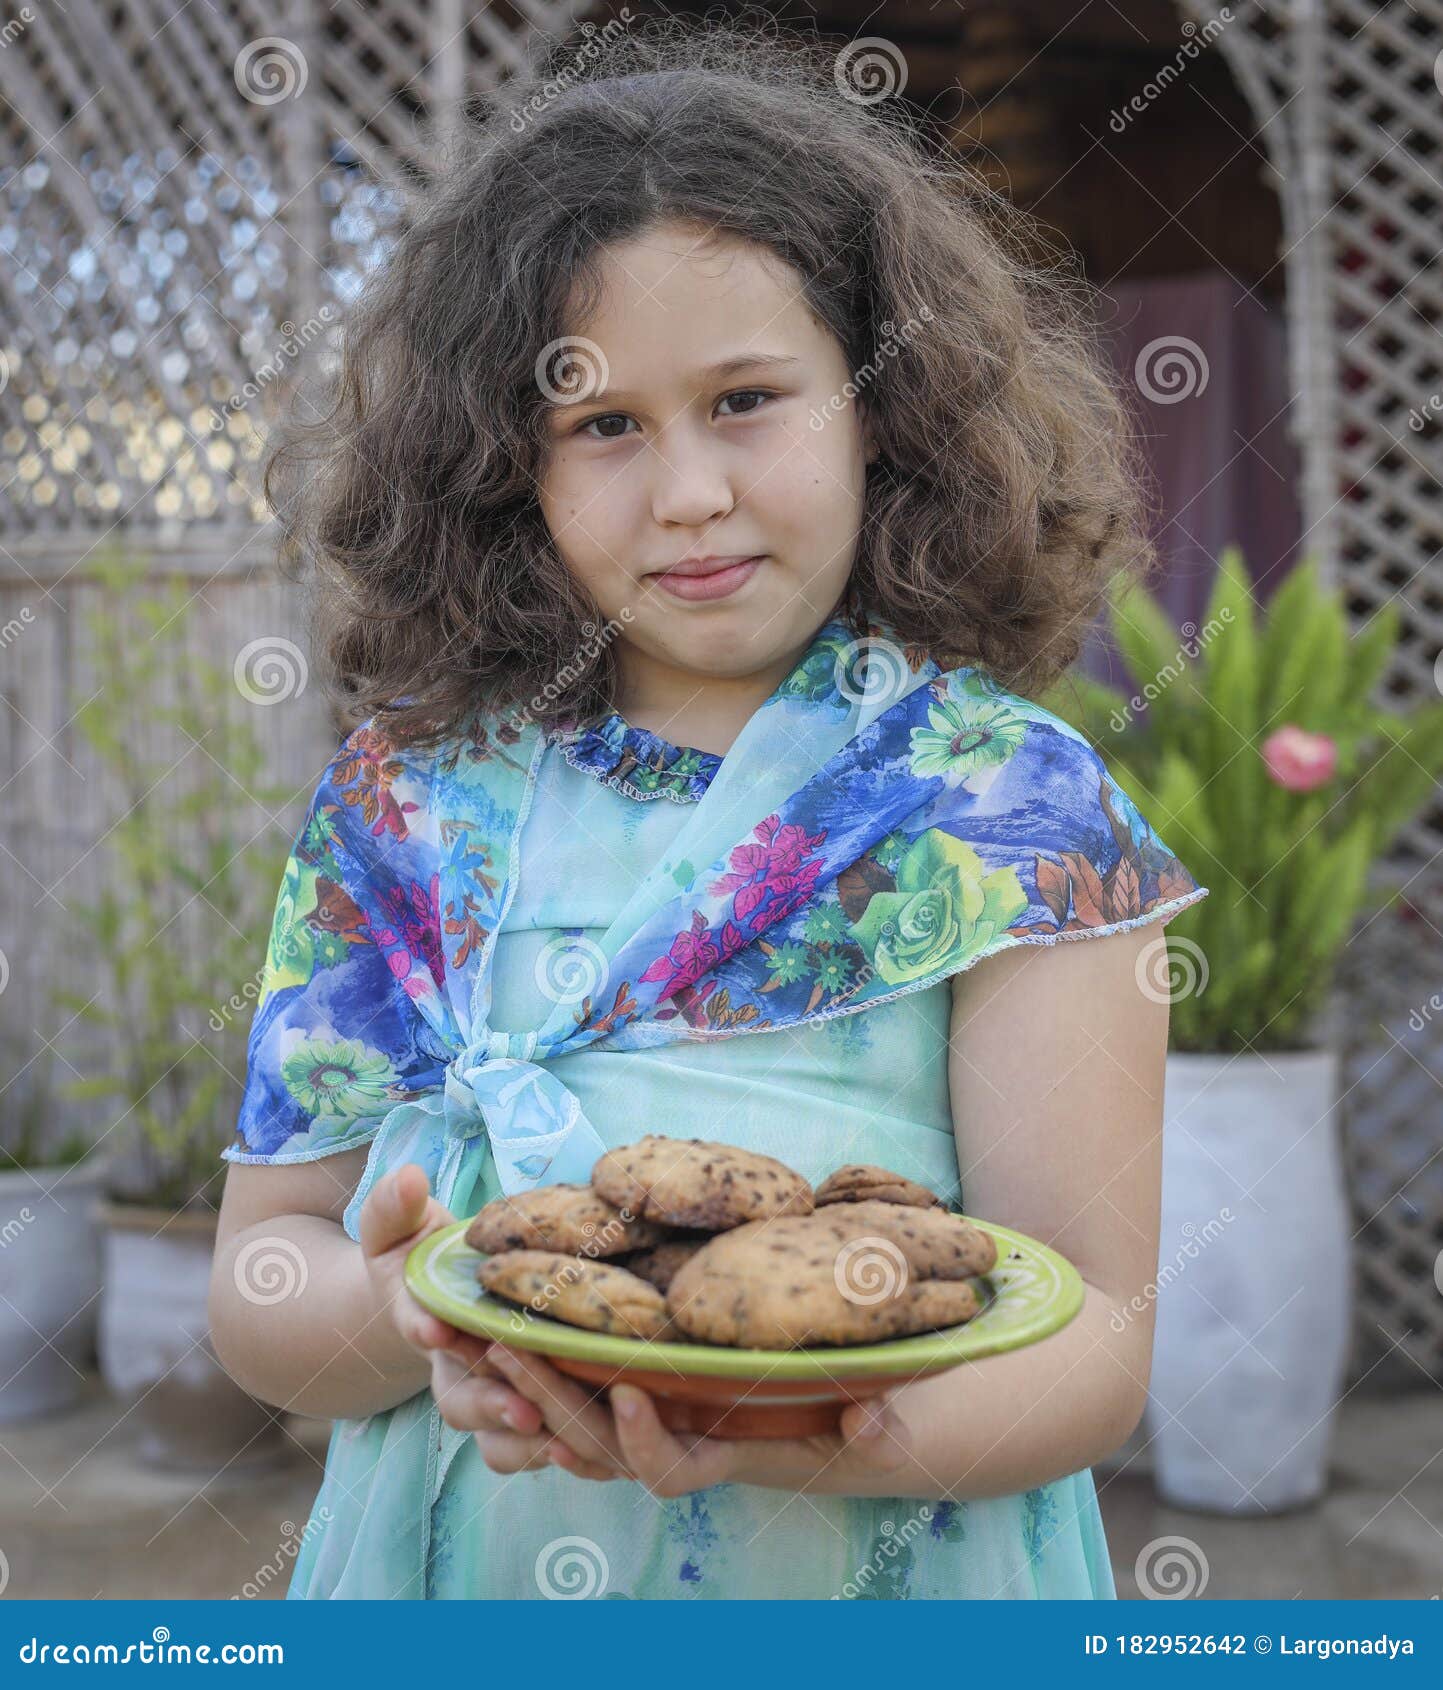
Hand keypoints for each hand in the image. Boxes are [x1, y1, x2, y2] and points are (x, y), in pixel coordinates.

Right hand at [357, 1163, 560, 1468]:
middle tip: (520, 1406)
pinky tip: (586, 1446)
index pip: (416, 1325)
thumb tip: (407, 1177)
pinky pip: (532, 1448)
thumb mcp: (399, 1227)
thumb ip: (394, 1206)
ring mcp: (487, 1398)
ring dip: (525, 1441)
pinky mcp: (527, 1414)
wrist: (442, 1300)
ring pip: (496, 1440)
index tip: (433, 1326)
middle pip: (460, 1400)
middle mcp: (452, 1369)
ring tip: (558, 1438)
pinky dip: (553, 1453)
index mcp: (422, 1318)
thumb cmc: (421, 1255)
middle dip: (488, 1403)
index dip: (422, 1328)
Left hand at [488, 1341, 915, 1497]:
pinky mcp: (638, 1380)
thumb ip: (879, 1428)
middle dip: (552, 1400)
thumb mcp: (882, 1425)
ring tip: (489, 1332)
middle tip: (513, 1349)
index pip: (671, 1469)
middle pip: (597, 1444)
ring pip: (573, 1417)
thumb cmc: (858, 1415)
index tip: (633, 1393)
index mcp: (724, 1452)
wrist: (844, 1414)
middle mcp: (676, 1440)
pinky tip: (501, 1325)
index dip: (645, 1441)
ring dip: (528, 1381)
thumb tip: (870, 1418)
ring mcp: (651, 1415)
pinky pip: (575, 1387)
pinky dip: (537, 1365)